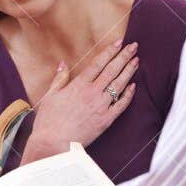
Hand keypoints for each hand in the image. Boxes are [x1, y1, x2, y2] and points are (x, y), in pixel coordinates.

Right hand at [24, 40, 138, 160]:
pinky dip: (128, 95)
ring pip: (119, 85)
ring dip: (129, 71)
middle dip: (124, 56)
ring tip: (136, 61)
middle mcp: (92, 93)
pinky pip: (121, 105)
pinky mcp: (106, 120)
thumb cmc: (49, 121)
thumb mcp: (50, 96)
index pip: (98, 63)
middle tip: (134, 46)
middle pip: (112, 70)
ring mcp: (101, 106)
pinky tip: (133, 86)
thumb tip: (63, 63)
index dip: (110, 51)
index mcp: (78, 85)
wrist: (54, 144)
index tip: (119, 42)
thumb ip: (59, 79)